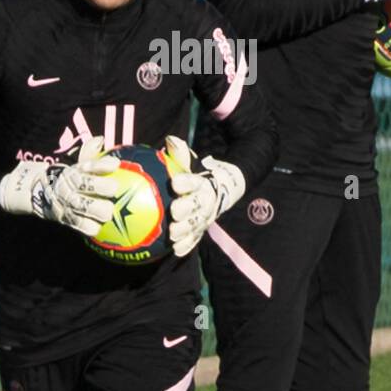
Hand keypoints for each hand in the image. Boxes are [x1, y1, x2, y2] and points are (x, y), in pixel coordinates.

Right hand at [0, 136, 120, 236]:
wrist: (37, 192)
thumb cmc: (65, 176)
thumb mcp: (72, 162)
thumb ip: (87, 153)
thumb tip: (100, 140)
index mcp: (71, 171)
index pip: (86, 166)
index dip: (101, 165)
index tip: (115, 164)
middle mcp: (67, 186)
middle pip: (83, 185)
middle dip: (99, 187)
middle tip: (113, 189)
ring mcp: (64, 203)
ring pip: (80, 206)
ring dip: (95, 210)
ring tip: (108, 212)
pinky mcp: (63, 218)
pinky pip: (77, 224)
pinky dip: (87, 226)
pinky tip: (98, 228)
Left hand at [164, 135, 244, 257]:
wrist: (220, 190)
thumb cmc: (196, 175)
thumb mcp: (190, 163)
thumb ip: (180, 154)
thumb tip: (170, 139)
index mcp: (201, 183)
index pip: (194, 181)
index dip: (186, 182)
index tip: (175, 183)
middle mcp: (205, 201)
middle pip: (197, 205)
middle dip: (187, 208)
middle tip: (174, 211)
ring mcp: (205, 217)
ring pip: (196, 224)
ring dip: (185, 230)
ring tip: (172, 234)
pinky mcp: (202, 229)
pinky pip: (195, 239)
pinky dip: (187, 245)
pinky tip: (175, 251)